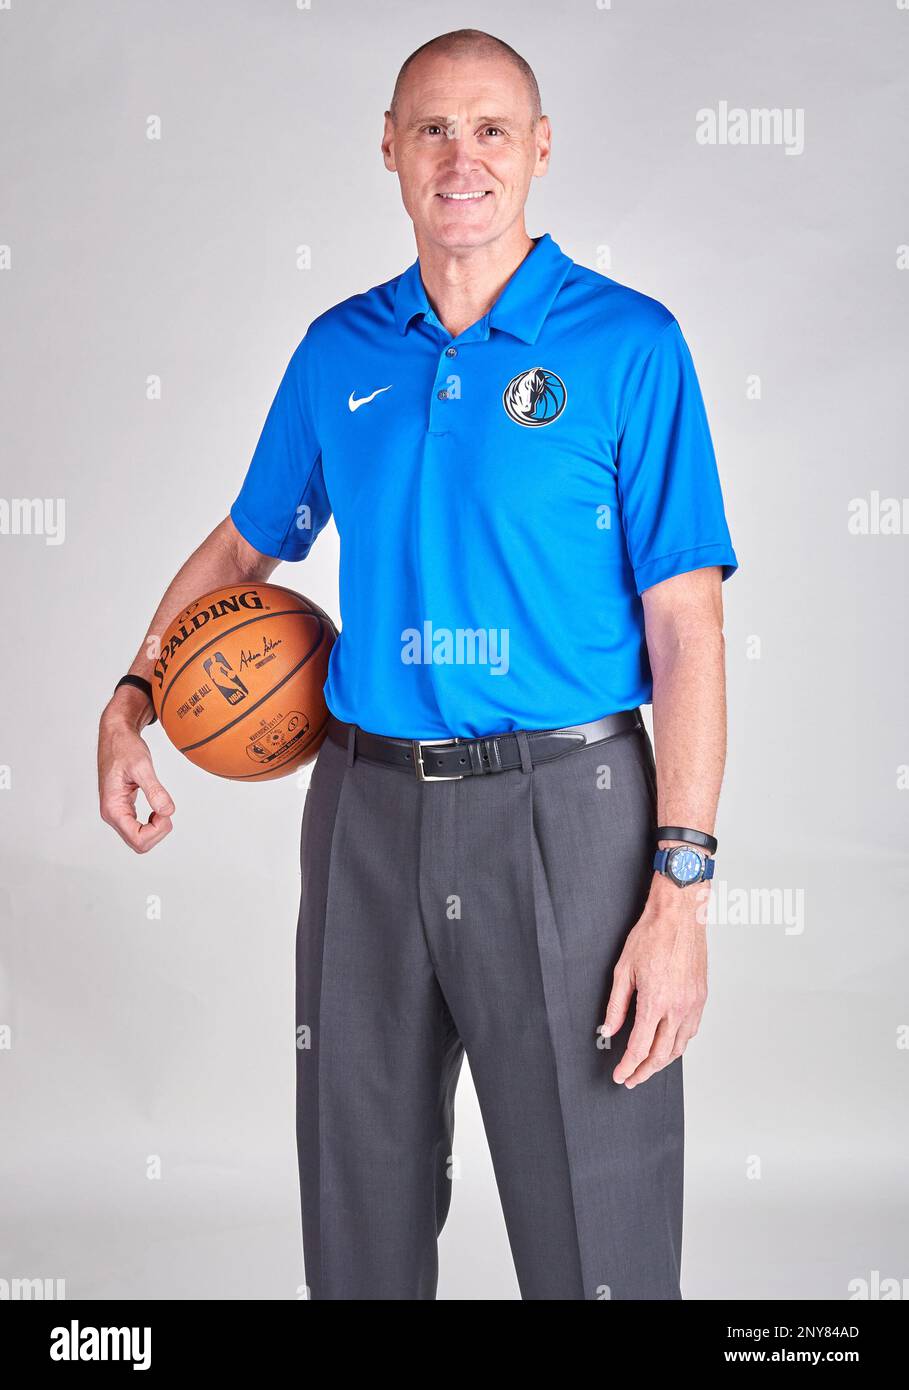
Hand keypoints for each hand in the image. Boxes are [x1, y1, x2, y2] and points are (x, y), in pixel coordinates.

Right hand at [98, 708, 174, 852]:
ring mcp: (117, 812)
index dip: (158, 830)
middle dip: (158, 831)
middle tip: (165, 808)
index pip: (138, 839)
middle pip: (139, 844)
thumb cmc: (124, 747)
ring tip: (161, 805)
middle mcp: (112, 814)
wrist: (116, 734)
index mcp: (113, 808)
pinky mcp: (123, 808)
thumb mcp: (142, 766)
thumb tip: (168, 811)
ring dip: (156, 827)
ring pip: (139, 838)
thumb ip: (155, 790)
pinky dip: (153, 822)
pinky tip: (157, 807)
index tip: (165, 810)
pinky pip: (139, 827)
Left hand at [599, 874, 708, 1087]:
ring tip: (648, 1067)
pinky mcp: (701, 997)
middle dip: (645, 1072)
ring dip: (663, 1062)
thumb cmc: (652, 936)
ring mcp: (693, 1004)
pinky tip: (669, 1044)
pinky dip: (679, 1044)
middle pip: (662, 1055)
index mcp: (655, 1002)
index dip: (628, 1066)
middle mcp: (677, 1007)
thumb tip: (608, 1029)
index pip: (640, 1048)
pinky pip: (691, 1031)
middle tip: (632, 1079)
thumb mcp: (623, 970)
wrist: (679, 916)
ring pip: (680, 1046)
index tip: (620, 1075)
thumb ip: (616, 1005)